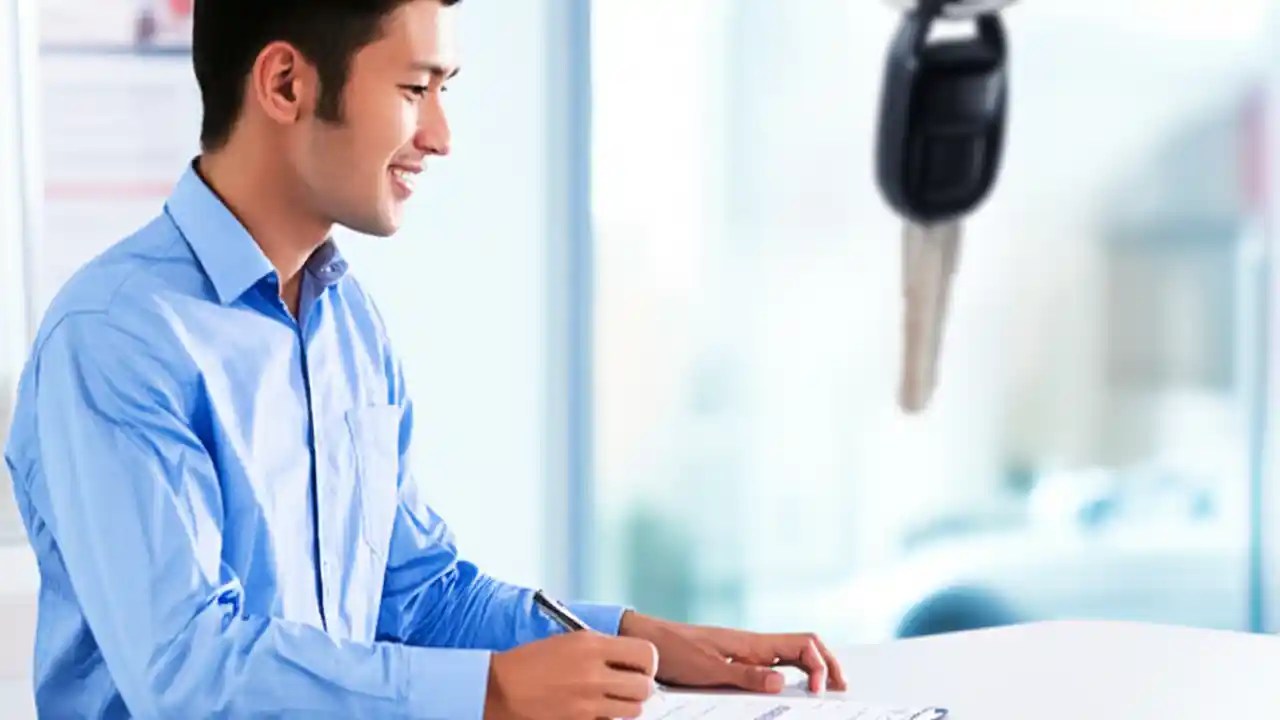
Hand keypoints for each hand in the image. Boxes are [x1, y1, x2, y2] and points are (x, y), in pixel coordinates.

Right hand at [484, 631, 658, 719]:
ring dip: (625, 706)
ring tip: (608, 700)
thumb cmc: (529, 663)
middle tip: (626, 687)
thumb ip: (601, 648)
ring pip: (633, 710)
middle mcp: (594, 673)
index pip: (647, 654)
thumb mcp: (568, 642)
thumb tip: (629, 658)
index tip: (639, 667)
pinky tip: (592, 712)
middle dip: (639, 688)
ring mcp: (588, 703)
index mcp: (592, 645)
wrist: (498, 690)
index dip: (648, 663)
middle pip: (645, 687)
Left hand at [619, 612, 847, 694]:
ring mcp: (747, 648)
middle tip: (842, 687)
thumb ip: (746, 676)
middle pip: (806, 645)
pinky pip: (775, 659)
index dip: (820, 666)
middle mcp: (755, 642)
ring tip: (826, 686)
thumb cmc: (675, 652)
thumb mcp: (709, 671)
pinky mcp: (737, 655)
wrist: (650, 640)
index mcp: (753, 642)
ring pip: (793, 651)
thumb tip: (781, 681)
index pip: (804, 644)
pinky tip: (794, 683)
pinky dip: (794, 669)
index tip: (817, 692)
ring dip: (814, 666)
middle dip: (828, 663)